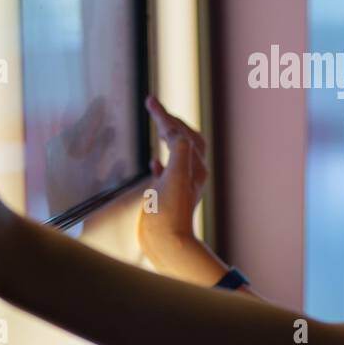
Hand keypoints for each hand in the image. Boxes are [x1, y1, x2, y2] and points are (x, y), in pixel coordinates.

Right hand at [138, 94, 208, 270]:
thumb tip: (175, 131)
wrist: (167, 244)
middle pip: (184, 138)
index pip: (180, 131)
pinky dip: (160, 162)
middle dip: (170, 121)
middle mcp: (191, 172)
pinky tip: (153, 162)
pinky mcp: (168, 197)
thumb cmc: (169, 212)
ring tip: (158, 127)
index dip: (165, 115)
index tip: (150, 100)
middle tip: (154, 106)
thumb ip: (178, 151)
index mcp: (193, 164)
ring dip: (168, 138)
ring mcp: (180, 185)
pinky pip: (166, 173)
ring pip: (177, 154)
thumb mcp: (175, 176)